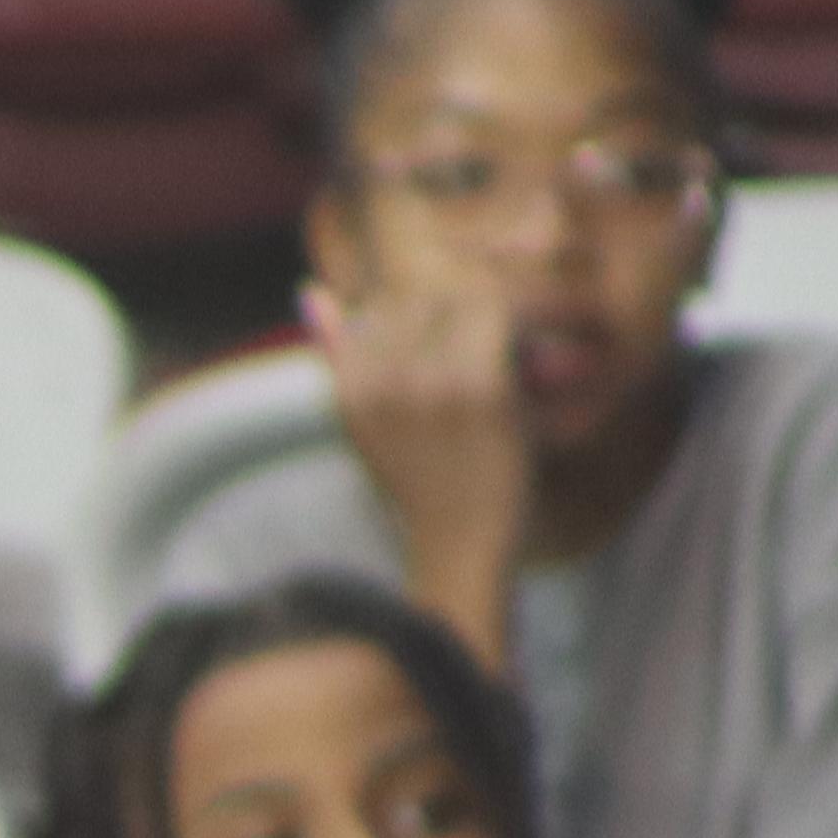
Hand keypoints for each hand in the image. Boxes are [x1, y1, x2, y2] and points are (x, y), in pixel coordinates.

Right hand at [302, 271, 535, 636]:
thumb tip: (311, 294)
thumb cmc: (420, 483)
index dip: (422, 319)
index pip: (380, 308)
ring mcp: (430, 383)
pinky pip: (499, 318)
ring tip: (506, 352)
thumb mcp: (365, 424)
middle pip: (422, 297)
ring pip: (462, 299)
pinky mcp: (480, 389)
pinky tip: (526, 363)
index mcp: (348, 388)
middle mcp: (381, 381)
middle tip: (487, 345)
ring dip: (490, 316)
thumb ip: (337, 357)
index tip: (451, 347)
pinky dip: (518, 329)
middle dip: (458, 311)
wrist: (460, 544)